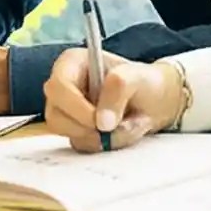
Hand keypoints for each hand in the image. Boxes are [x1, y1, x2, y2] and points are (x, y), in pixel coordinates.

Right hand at [42, 48, 181, 152]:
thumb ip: (119, 88)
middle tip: (116, 124)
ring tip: (127, 124)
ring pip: (69, 135)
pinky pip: (84, 146)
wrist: (154, 102)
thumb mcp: (136, 76)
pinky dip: (107, 144)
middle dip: (88, 126)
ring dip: (103, 137)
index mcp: (72, 64)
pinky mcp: (76, 132)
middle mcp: (64, 88)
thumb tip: (102, 121)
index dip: (76, 107)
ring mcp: (68, 113)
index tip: (99, 119)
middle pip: (56, 116)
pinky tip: (122, 131)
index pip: (57, 87)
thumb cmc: (143, 81)